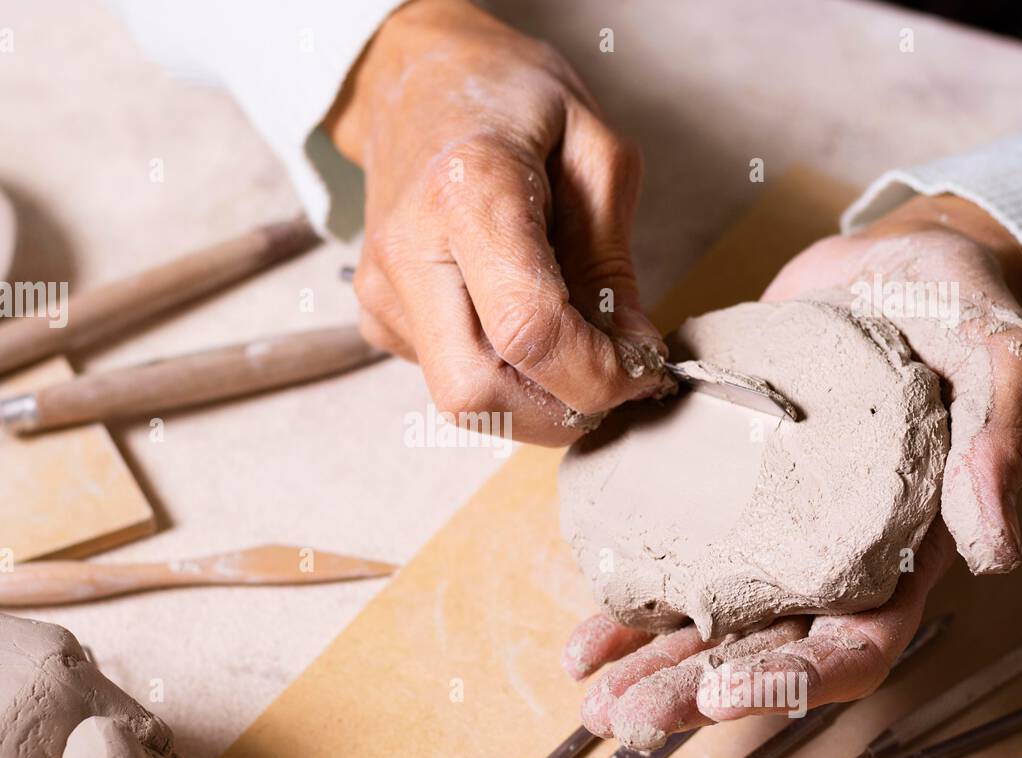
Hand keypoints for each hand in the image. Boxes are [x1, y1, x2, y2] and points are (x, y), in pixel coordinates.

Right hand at [326, 0, 666, 444]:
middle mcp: (409, 251)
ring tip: (577, 349)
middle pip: (477, 394)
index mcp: (468, 192)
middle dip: (559, 412)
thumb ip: (613, 263)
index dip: (597, 374)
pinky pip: (450, 379)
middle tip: (614, 380)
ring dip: (535, 400)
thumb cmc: (513, 102)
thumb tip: (632, 354)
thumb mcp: (596, 153)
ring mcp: (383, 291)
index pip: (528, 333)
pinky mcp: (378, 317)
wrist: (419, 81)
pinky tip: (524, 327)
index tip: (642, 367)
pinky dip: (504, 376)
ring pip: (462, 402)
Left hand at [563, 195, 1021, 746]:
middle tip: (621, 715)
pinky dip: (626, 586)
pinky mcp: (718, 489)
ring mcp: (768, 530)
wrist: (888, 265)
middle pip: (761, 650)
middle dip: (689, 691)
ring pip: (706, 615)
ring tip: (586, 686)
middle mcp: (828, 557)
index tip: (721, 692)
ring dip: (645, 658)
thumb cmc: (956, 312)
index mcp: (900, 552)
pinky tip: (584, 623)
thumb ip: (995, 447)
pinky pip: (669, 550)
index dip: (791, 680)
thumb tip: (996, 548)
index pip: (852, 646)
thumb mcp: (998, 361)